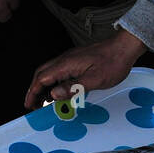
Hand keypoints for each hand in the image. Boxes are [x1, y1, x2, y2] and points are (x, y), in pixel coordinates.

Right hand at [25, 29, 145, 109]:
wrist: (124, 47)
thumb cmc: (113, 63)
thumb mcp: (94, 79)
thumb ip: (73, 87)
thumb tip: (53, 94)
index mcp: (66, 64)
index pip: (42, 79)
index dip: (33, 93)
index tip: (29, 104)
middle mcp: (65, 60)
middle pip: (41, 74)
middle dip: (34, 90)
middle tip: (33, 105)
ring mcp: (71, 59)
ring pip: (50, 73)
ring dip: (44, 86)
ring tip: (44, 101)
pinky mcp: (77, 60)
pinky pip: (59, 72)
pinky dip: (54, 82)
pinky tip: (60, 91)